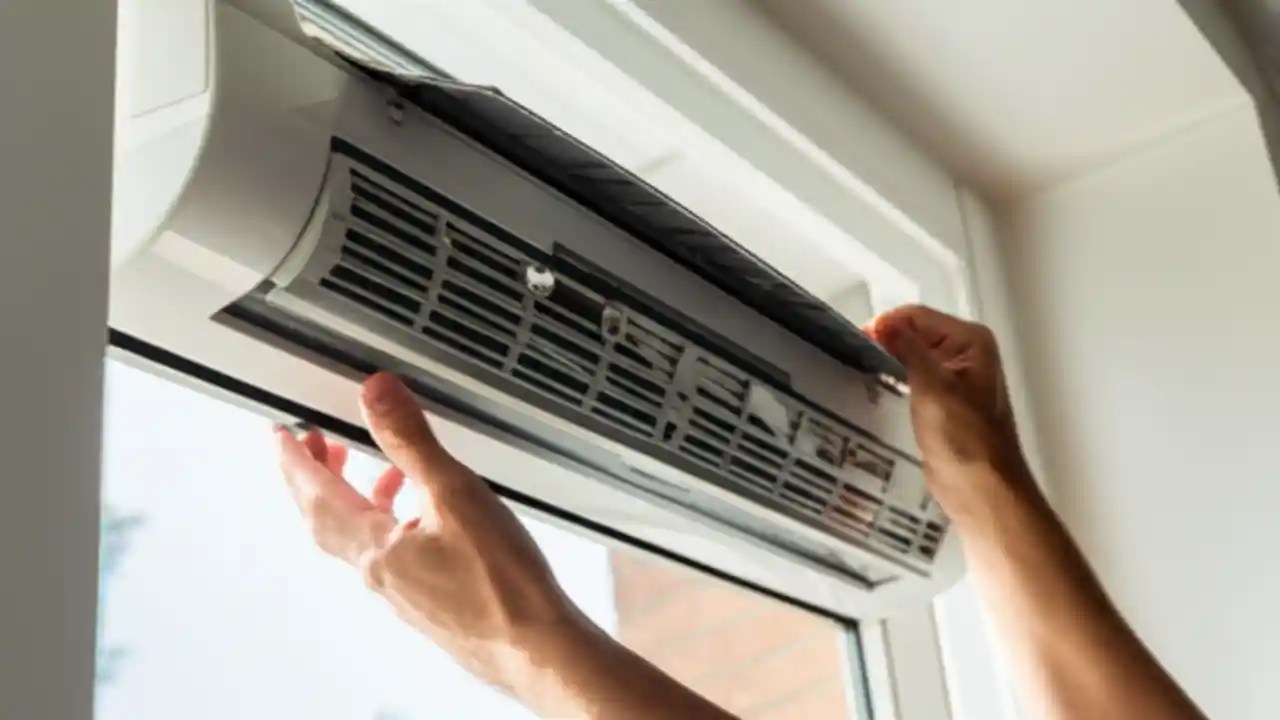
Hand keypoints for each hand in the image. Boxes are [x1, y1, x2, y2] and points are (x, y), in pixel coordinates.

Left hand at [277, 372, 581, 699]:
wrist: (534, 647)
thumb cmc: (501, 585)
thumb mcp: (455, 493)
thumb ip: (412, 440)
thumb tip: (375, 395)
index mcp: (376, 548)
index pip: (317, 496)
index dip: (295, 460)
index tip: (281, 436)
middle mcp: (381, 575)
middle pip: (327, 521)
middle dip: (316, 479)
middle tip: (316, 447)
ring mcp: (405, 593)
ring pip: (362, 540)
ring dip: (357, 501)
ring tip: (379, 473)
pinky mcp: (430, 603)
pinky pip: (393, 557)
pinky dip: (392, 526)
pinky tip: (424, 521)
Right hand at [866, 305, 1032, 510]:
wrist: (982, 490)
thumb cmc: (963, 439)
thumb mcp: (932, 387)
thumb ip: (907, 348)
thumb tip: (883, 321)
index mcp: (971, 341)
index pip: (918, 316)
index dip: (887, 324)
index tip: (858, 340)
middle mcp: (967, 353)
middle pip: (916, 333)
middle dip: (887, 341)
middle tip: (856, 356)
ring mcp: (957, 378)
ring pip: (913, 356)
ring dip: (890, 360)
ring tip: (864, 370)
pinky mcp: (944, 402)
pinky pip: (915, 379)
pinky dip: (897, 378)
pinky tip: (880, 387)